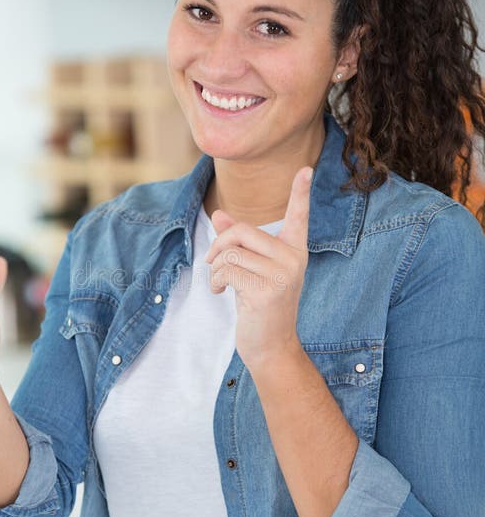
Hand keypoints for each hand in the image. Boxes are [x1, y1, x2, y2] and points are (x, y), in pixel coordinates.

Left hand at [204, 166, 311, 369]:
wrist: (271, 347)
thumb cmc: (259, 307)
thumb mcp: (250, 270)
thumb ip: (238, 243)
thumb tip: (219, 213)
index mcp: (294, 251)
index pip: (299, 217)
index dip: (300, 193)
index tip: (305, 169)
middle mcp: (293, 259)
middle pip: (243, 232)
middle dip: (219, 244)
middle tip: (212, 261)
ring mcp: (283, 275)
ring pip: (231, 252)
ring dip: (215, 268)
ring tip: (221, 283)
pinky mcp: (268, 290)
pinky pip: (228, 270)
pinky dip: (216, 280)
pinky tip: (222, 292)